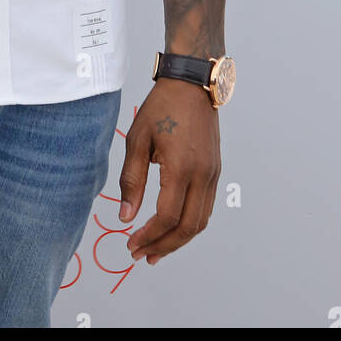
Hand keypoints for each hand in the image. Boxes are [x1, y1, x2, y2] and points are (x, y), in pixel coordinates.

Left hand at [118, 78, 220, 264]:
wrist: (192, 84)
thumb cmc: (161, 107)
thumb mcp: (137, 139)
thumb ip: (131, 180)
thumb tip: (125, 216)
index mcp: (181, 168)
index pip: (167, 216)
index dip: (149, 236)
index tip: (131, 244)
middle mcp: (202, 175)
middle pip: (188, 227)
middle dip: (164, 246)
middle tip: (142, 255)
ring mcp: (212, 174)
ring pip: (200, 221)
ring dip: (178, 240)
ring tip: (156, 250)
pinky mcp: (215, 170)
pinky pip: (206, 207)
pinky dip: (190, 224)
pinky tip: (172, 227)